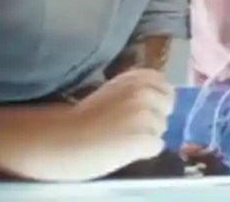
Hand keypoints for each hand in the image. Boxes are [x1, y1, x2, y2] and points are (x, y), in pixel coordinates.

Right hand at [23, 69, 173, 180]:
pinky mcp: (145, 138)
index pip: (165, 87)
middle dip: (154, 119)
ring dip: (146, 137)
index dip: (157, 101)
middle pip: (167, 109)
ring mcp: (147, 115)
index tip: (142, 111)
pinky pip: (156, 147)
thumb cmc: (81, 117)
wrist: (62, 139)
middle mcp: (146, 92)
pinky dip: (143, 152)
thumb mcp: (112, 92)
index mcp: (137, 77)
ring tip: (119, 140)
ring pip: (161, 130)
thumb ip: (135, 92)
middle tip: (128, 128)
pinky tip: (122, 150)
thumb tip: (160, 100)